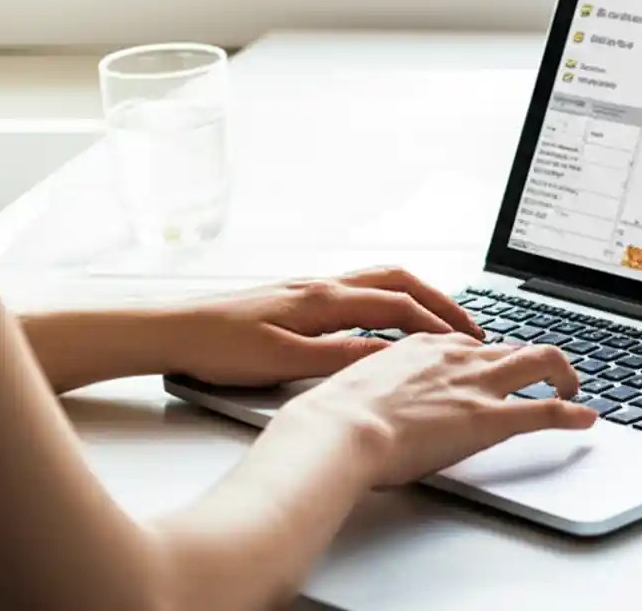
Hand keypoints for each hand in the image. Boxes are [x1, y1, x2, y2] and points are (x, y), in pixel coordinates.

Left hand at [164, 267, 483, 386]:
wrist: (173, 330)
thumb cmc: (219, 347)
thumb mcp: (284, 362)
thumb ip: (339, 356)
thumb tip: (388, 354)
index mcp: (324, 299)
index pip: (398, 305)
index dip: (437, 324)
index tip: (466, 343)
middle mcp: (324, 285)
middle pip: (399, 280)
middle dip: (440, 301)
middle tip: (469, 326)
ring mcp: (312, 287)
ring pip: (381, 280)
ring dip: (419, 296)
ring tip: (442, 321)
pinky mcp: (301, 296)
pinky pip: (361, 289)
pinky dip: (391, 300)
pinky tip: (392, 321)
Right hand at [276, 332, 597, 488]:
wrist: (339, 430)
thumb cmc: (339, 416)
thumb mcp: (362, 384)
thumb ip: (385, 384)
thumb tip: (381, 399)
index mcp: (426, 346)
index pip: (473, 344)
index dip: (492, 359)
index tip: (498, 369)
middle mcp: (459, 356)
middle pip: (514, 345)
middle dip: (539, 359)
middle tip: (551, 376)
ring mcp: (478, 384)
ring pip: (542, 360)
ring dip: (565, 376)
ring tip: (574, 392)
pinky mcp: (491, 418)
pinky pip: (546, 410)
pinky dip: (573, 413)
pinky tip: (586, 418)